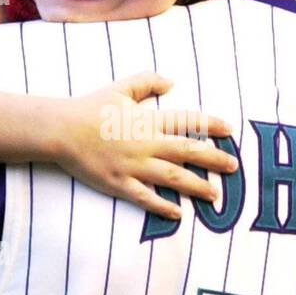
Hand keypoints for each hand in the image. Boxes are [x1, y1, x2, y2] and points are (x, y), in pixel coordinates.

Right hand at [53, 72, 239, 219]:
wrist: (62, 131)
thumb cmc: (90, 107)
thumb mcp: (120, 87)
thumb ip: (147, 82)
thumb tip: (172, 81)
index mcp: (147, 121)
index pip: (186, 121)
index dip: (210, 125)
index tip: (229, 130)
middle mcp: (145, 144)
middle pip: (187, 152)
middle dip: (213, 159)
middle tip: (234, 167)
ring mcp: (133, 166)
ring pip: (172, 177)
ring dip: (196, 185)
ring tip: (215, 194)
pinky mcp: (119, 184)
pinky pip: (146, 198)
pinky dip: (164, 206)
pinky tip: (179, 213)